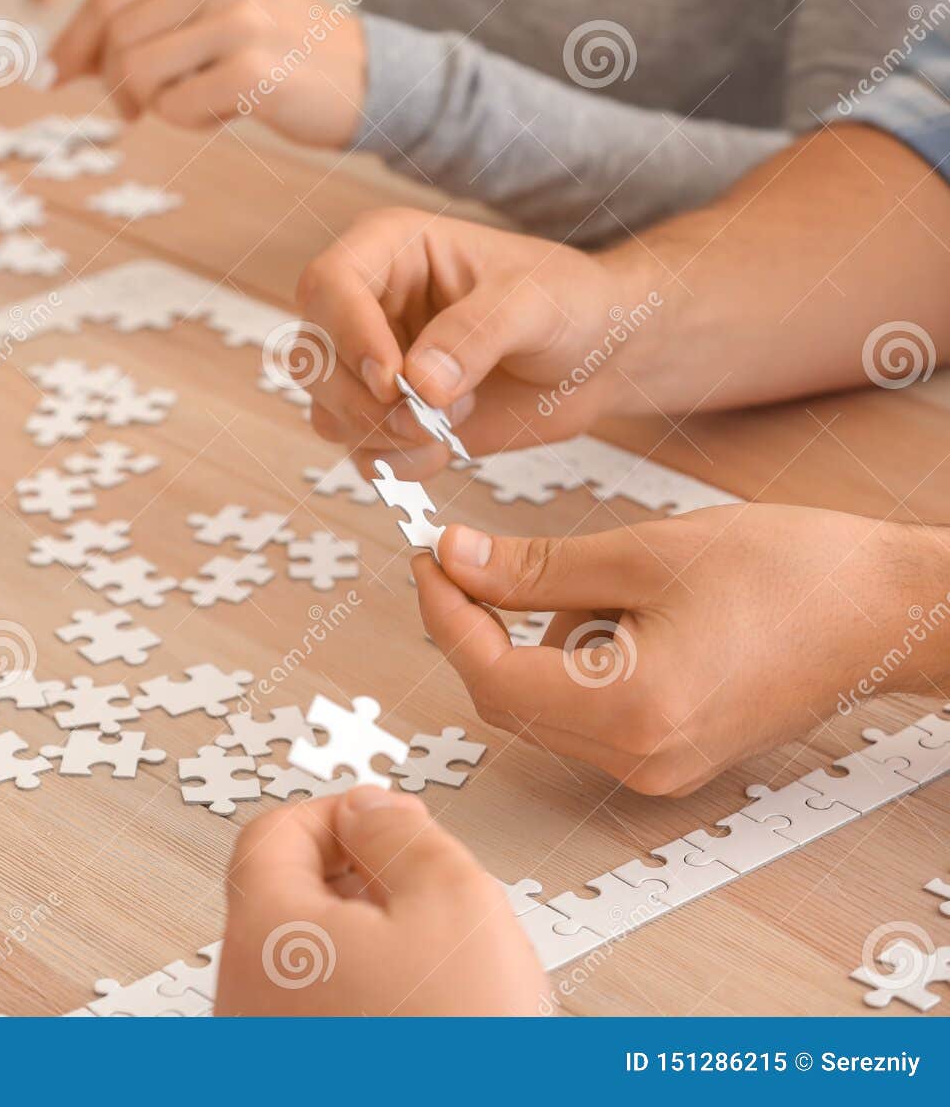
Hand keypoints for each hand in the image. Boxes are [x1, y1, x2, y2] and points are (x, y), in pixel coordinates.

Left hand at [48, 0, 365, 147]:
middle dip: (114, 84)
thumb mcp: (219, 15)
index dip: (73, 42)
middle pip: (117, 39)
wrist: (366, 78)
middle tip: (136, 110)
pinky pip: (176, 108)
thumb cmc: (281, 55)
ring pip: (138, 74)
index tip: (54, 76)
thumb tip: (65, 61)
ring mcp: (239, 20)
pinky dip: (190, 123)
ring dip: (157, 104)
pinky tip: (228, 113)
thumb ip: (154, 23)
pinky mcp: (253, 69)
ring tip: (198, 103)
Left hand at [217, 788, 546, 1014]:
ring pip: (307, 963)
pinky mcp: (285, 1079)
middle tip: (430, 895)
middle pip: (286, 897)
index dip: (341, 812)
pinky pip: (318, 1017)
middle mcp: (242, 994)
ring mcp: (258, 1047)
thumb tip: (368, 808)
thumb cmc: (458, 1044)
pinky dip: (366, 998)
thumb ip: (399, 831)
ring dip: (369, 944)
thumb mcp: (452, 898)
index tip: (395, 821)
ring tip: (441, 968)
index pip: (272, 832)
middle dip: (360, 881)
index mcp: (263, 931)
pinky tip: (428, 1020)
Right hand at [295, 208, 656, 479]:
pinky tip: (445, 449)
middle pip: (312, 354)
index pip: (328, 283)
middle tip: (427, 420)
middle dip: (364, 401)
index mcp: (391, 249)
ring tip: (449, 428)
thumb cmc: (571, 303)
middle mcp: (370, 303)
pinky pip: (358, 447)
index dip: (347, 334)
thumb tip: (419, 384)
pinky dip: (395, 462)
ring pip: (326, 406)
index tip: (393, 381)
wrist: (599, 357)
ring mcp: (373, 363)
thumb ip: (478, 333)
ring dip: (379, 434)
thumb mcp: (536, 302)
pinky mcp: (389, 413)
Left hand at [413, 505, 945, 795]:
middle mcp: (639, 760)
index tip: (429, 560)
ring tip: (603, 581)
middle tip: (476, 560)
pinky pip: (584, 716)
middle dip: (480, 629)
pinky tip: (624, 613)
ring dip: (536, 643)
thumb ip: (536, 567)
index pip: (490, 674)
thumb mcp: (645, 552)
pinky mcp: (672, 759)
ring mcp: (657, 770)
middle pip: (506, 700)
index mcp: (630, 711)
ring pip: (542, 709)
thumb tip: (456, 560)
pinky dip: (574, 663)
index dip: (446, 614)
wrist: (893, 611)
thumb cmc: (794, 573)